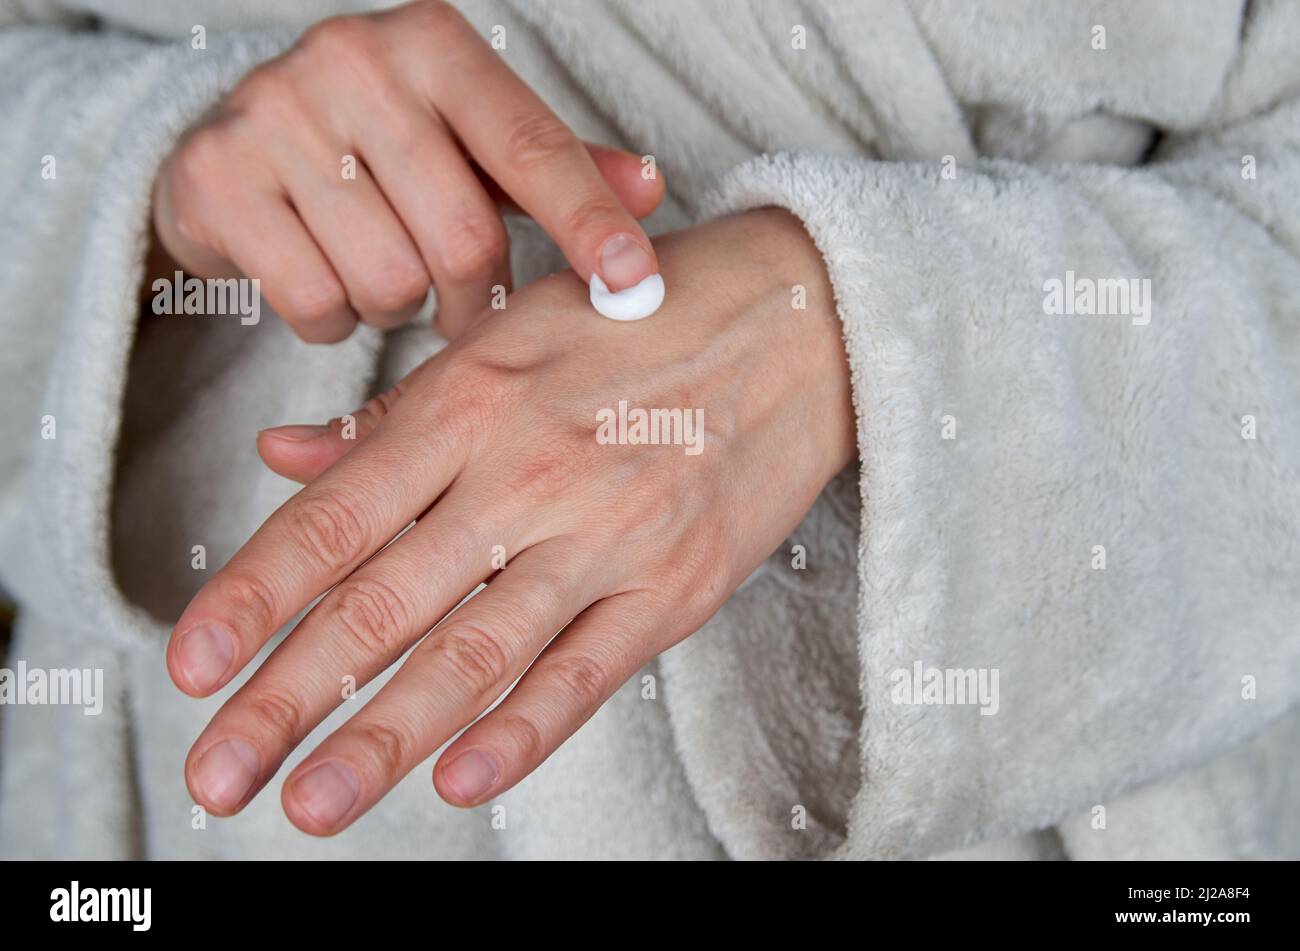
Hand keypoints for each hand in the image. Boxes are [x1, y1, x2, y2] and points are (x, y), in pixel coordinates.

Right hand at [151, 0, 663, 341]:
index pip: (532, 148)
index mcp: (433, 44)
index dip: (589, 223)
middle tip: (461, 304)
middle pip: (464, 240)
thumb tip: (651, 190)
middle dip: (474, 300)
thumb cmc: (380, 148)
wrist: (230, 145)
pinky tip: (324, 279)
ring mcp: (274, 114)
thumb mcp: (470, 140)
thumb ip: (556, 167)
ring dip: (398, 308)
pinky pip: (315, 302)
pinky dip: (332, 319)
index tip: (633, 284)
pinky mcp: (216, 178)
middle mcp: (353, 60)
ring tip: (380, 273)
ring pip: (390, 282)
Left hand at [166, 209, 854, 833]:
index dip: (251, 596)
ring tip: (309, 804)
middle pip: (382, 601)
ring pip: (474, 651)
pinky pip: (588, 670)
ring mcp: (604, 532)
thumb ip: (394, 418)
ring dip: (384, 737)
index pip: (333, 518)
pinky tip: (460, 781)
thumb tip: (285, 462)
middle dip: (288, 697)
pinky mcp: (677, 582)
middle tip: (215, 775)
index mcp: (468, 401)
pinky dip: (523, 731)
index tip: (189, 664)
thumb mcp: (506, 336)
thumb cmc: (641, 319)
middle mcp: (523, 470)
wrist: (800, 319)